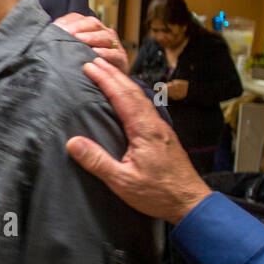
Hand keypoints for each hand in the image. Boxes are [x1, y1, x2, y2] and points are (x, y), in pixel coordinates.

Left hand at [52, 13, 128, 71]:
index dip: (70, 22)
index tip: (57, 27)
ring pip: (105, 36)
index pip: (80, 19)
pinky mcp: (120, 58)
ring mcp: (113, 45)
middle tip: (68, 32)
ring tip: (81, 39)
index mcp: (91, 29)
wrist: (108, 80)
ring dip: (92, 37)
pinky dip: (106, 53)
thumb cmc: (88, 64)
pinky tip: (96, 53)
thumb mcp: (74, 51)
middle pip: (93, 24)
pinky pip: (115, 53)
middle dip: (80, 27)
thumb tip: (46, 37)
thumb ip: (63, 42)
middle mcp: (103, 33)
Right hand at [65, 58, 210, 223]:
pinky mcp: (164, 136)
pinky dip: (132, 95)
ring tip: (109, 73)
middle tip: (96, 60)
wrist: (190, 203)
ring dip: (123, 83)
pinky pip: (145, 107)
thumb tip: (73, 142)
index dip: (105, 79)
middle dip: (113, 74)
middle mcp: (155, 124)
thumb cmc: (159, 194)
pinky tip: (127, 99)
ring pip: (141, 98)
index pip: (122, 97)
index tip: (90, 66)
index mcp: (145, 130)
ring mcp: (161, 129)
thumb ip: (98, 161)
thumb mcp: (123, 182)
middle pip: (133, 91)